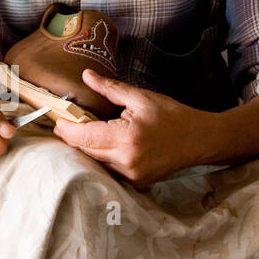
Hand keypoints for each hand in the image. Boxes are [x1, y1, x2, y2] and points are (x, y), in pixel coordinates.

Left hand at [52, 69, 208, 186]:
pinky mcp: (136, 182)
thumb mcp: (141, 97)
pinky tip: (102, 144)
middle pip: (86, 151)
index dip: (67, 128)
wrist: (200, 140)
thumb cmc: (173, 116)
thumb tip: (86, 75)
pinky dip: (101, 157)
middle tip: (66, 122)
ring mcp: (132, 175)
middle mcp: (127, 161)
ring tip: (83, 131)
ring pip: (95, 163)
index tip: (58, 120)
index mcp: (127, 138)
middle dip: (73, 137)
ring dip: (86, 148)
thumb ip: (110, 89)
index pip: (84, 137)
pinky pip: (109, 170)